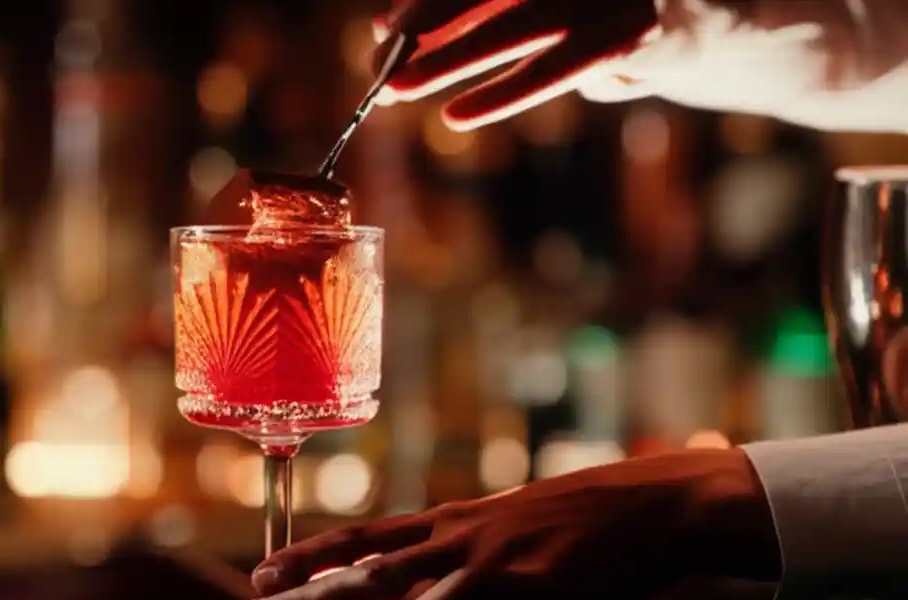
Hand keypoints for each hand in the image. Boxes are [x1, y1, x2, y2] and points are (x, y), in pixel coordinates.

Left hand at [243, 448, 779, 599]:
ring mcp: (486, 551)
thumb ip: (467, 591)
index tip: (265, 574)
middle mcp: (456, 531)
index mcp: (452, 523)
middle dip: (304, 588)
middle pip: (362, 558)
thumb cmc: (584, 530)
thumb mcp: (515, 549)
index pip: (364, 537)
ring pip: (394, 576)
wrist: (651, 505)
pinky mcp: (523, 577)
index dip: (312, 556)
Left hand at [370, 0, 658, 128]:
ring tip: (398, 89)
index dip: (428, 3)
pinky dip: (502, 94)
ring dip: (451, 60)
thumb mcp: (522, 6)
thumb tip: (384, 30)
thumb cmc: (589, 11)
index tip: (386, 33)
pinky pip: (556, 69)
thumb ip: (460, 14)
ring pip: (516, 27)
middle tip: (380, 65)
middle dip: (426, 29)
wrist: (691, 19)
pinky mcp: (633, 35)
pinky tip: (456, 116)